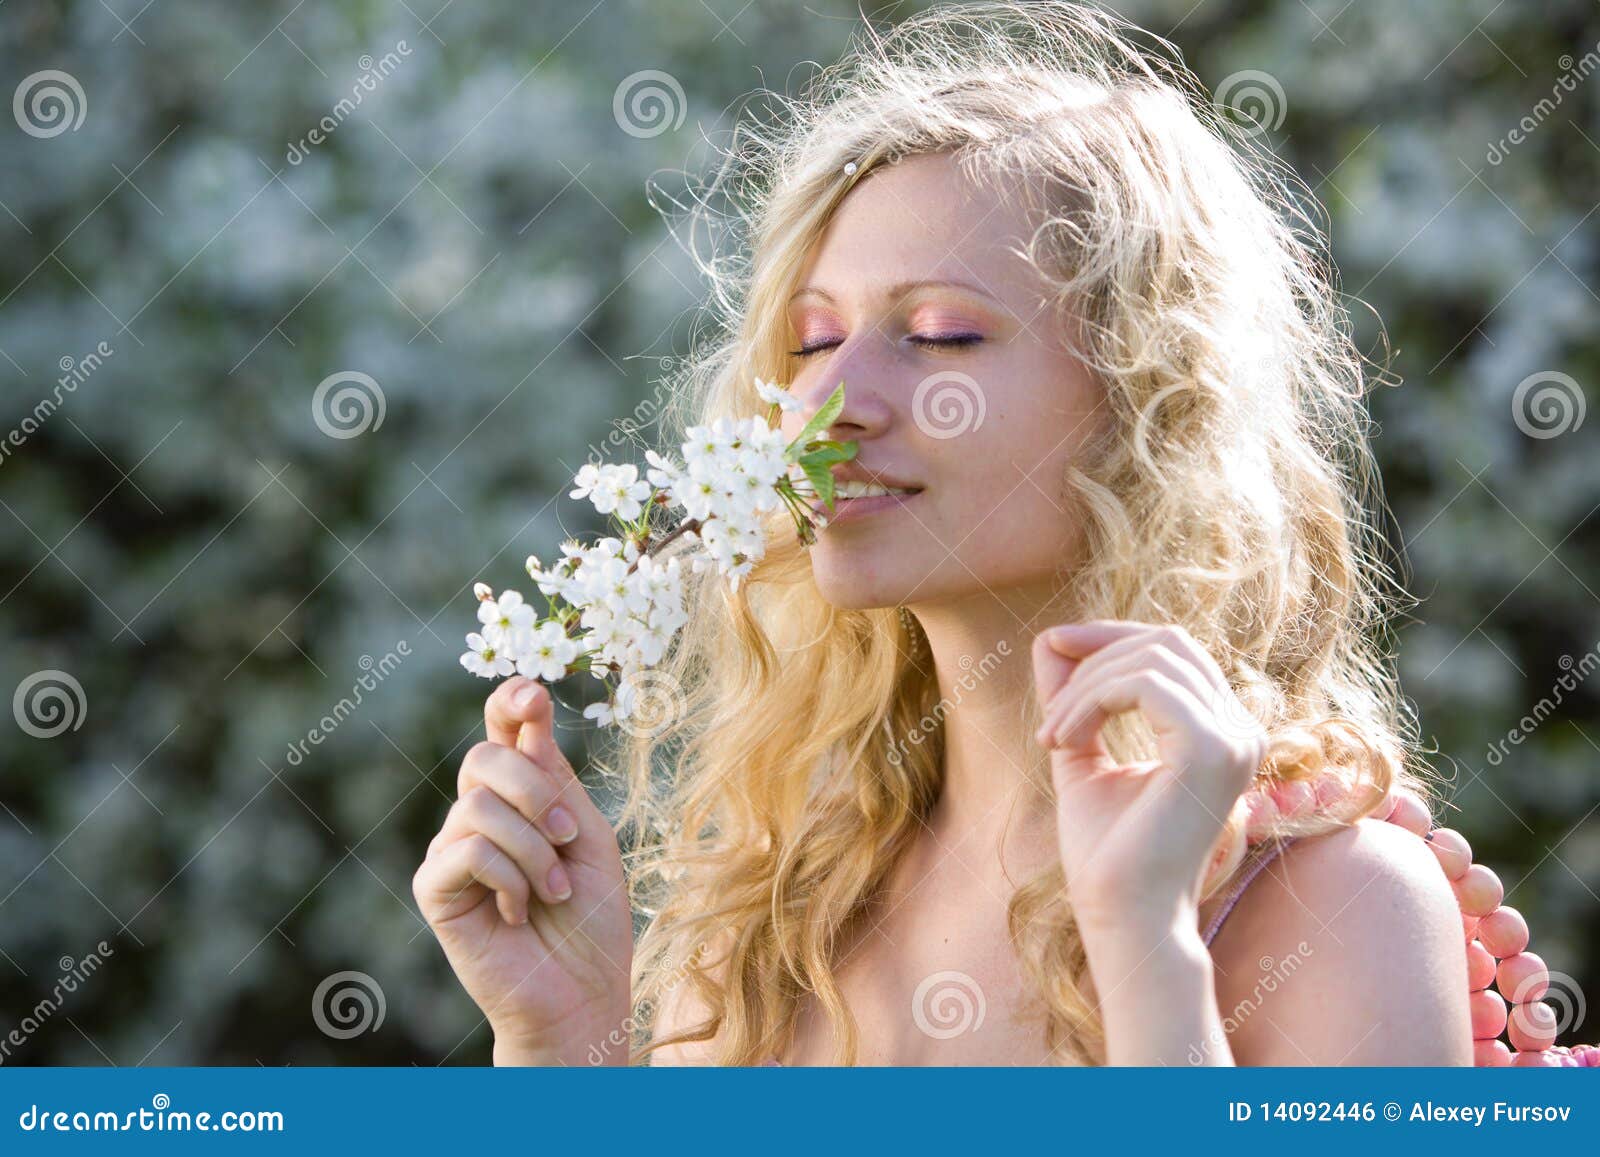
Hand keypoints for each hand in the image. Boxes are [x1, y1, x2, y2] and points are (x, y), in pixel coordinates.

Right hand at [413, 676, 632, 1064]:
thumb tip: (528, 714)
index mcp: (521, 794)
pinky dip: (509, 879)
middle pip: (484, 756)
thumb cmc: (591, 917)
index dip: (509, 702)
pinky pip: (468, 849)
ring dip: (533, 851)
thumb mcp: (585, 835)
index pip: (501, 730)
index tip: (532, 695)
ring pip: (480, 806)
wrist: (582, 992)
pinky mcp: (433, 888)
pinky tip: (517, 913)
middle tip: (567, 839)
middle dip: (537, 792)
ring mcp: (451, 848)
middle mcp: (479, 813)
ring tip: (553, 893)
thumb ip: (554, 778)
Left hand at [1031, 622, 1266, 933]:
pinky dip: (1093, 699)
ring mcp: (1235, 739)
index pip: (1170, 648)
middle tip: (1049, 717)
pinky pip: (1146, 684)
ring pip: (1151, 658)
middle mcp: (1241, 730)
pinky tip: (1065, 742)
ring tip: (1053, 738)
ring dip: (1083, 688)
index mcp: (1220, 730)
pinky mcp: (1212, 750)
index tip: (1052, 650)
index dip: (1108, 637)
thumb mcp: (1082, 751)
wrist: (1123, 918)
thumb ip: (1073, 695)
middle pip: (1164, 642)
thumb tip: (1050, 636)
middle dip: (1094, 656)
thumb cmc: (1107, 851)